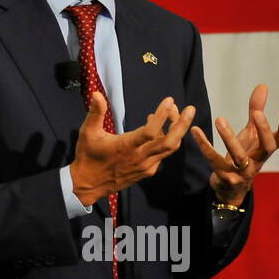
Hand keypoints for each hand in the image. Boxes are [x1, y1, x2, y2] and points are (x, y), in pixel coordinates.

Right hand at [70, 92, 194, 206]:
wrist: (89, 184)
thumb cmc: (88, 156)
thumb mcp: (88, 132)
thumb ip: (95, 113)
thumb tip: (96, 94)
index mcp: (126, 147)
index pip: (151, 131)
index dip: (162, 115)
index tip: (169, 100)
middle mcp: (140, 157)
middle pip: (170, 142)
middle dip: (182, 124)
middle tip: (190, 109)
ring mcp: (146, 166)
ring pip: (169, 148)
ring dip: (176, 131)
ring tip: (175, 114)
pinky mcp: (147, 171)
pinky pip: (162, 154)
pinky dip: (165, 140)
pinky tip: (159, 130)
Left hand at [190, 83, 278, 206]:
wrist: (230, 189)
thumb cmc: (244, 156)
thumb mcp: (251, 134)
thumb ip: (256, 111)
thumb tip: (263, 86)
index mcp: (265, 150)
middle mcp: (258, 161)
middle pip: (267, 147)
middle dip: (264, 130)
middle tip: (256, 113)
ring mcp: (242, 172)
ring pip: (239, 156)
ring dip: (229, 137)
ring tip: (219, 119)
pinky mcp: (225, 177)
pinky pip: (214, 160)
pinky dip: (204, 146)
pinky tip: (196, 131)